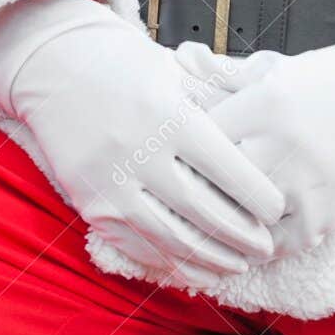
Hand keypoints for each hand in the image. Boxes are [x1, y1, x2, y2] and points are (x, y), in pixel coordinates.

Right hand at [0, 0, 284, 292]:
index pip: (226, 169)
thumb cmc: (125, 64)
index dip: (257, 196)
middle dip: (242, 237)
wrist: (56, 65)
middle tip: (268, 247)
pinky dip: (173, 264)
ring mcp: (111, 184)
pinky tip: (199, 270)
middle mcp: (139, 154)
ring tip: (240, 264)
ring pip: (173, 239)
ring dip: (212, 259)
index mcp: (168, 117)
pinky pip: (139, 246)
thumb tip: (261, 146)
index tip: (278, 209)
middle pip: (204, 212)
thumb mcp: (175, 73)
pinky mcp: (91, 205)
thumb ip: (213, 108)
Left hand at [176, 35, 334, 259]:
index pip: (200, 140)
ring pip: (244, 220)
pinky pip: (280, 242)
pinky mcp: (331, 209)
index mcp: (263, 100)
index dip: (184, 154)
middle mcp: (280, 141)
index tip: (175, 162)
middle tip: (183, 201)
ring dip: (228, 224)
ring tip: (214, 223)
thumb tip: (180, 56)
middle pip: (215, 185)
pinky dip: (264, 243)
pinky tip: (255, 236)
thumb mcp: (279, 69)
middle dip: (198, 194)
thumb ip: (225, 72)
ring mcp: (306, 179)